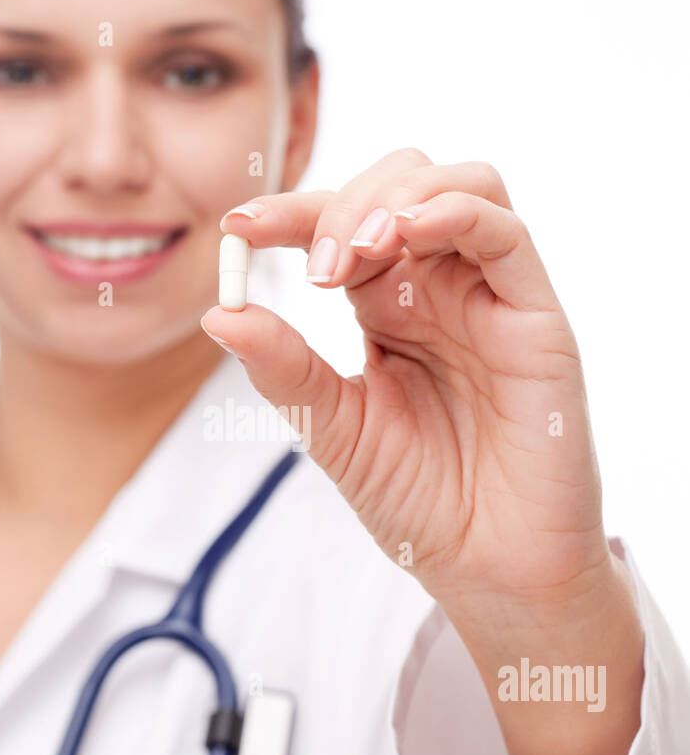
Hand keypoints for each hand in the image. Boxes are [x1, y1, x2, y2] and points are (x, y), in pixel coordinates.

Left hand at [202, 147, 613, 619]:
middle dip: (344, 204)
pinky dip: (453, 212)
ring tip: (354, 251)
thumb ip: (285, 368)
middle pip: (400, 183)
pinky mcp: (535, 318)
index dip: (290, 214)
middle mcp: (442, 289)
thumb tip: (219, 313)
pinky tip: (405, 233)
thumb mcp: (334, 429)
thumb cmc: (420, 502)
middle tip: (315, 269)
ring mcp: (491, 298)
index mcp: (390, 307)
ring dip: (397, 196)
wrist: (488, 570)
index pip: (342, 226)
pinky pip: (506, 233)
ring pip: (460, 184)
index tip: (236, 229)